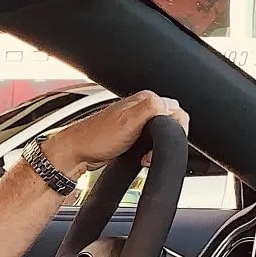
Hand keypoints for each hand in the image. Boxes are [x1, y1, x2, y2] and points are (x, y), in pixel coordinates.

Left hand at [42, 90, 186, 175]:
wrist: (77, 153)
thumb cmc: (96, 138)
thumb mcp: (129, 121)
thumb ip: (153, 109)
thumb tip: (172, 106)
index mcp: (145, 99)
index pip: (177, 112)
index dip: (174, 131)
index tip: (162, 143)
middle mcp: (141, 107)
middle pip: (170, 124)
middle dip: (165, 141)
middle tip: (150, 152)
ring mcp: (136, 120)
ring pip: (161, 135)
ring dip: (156, 148)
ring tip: (143, 156)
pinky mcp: (131, 134)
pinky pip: (150, 142)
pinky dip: (148, 151)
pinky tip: (140, 156)